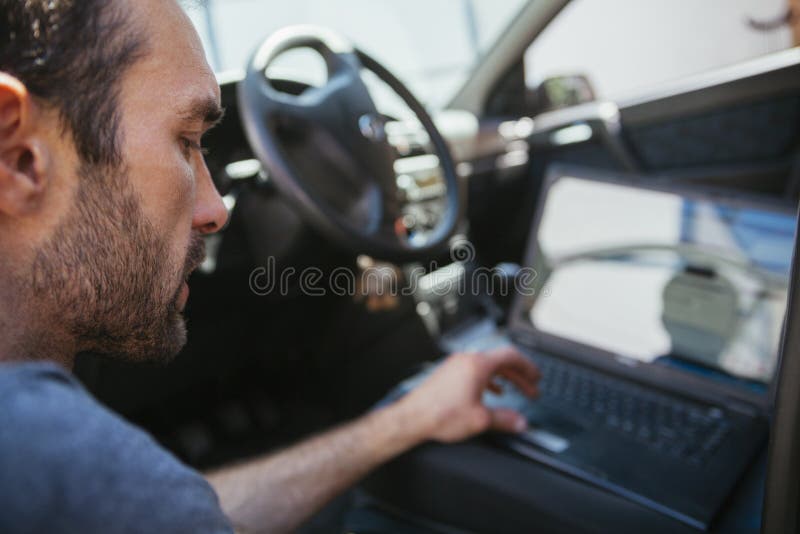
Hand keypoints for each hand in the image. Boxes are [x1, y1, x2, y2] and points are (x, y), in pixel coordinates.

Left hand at [399, 347, 540, 442]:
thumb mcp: (480, 420)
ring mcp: (456, 365)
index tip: (536, 377)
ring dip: (505, 377)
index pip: (511, 355)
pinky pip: (475, 371)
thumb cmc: (439, 414)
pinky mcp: (449, 373)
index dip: (528, 366)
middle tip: (531, 388)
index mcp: (477, 365)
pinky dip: (490, 379)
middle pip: (501, 361)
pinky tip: (493, 392)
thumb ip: (505, 419)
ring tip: (516, 391)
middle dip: (519, 375)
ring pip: (488, 366)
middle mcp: (466, 360)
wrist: (412, 418)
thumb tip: (520, 422)